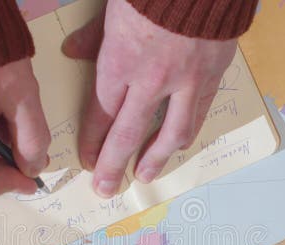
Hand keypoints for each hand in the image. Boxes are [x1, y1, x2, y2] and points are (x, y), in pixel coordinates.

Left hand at [63, 0, 237, 197]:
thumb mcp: (113, 8)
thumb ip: (94, 36)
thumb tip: (72, 52)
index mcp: (121, 61)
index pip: (101, 113)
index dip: (93, 141)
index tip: (88, 161)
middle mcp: (151, 79)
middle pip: (128, 134)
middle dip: (114, 164)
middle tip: (105, 188)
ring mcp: (186, 81)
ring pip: (169, 133)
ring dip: (155, 159)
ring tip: (144, 176)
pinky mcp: (212, 76)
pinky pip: (198, 114)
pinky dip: (187, 134)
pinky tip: (179, 146)